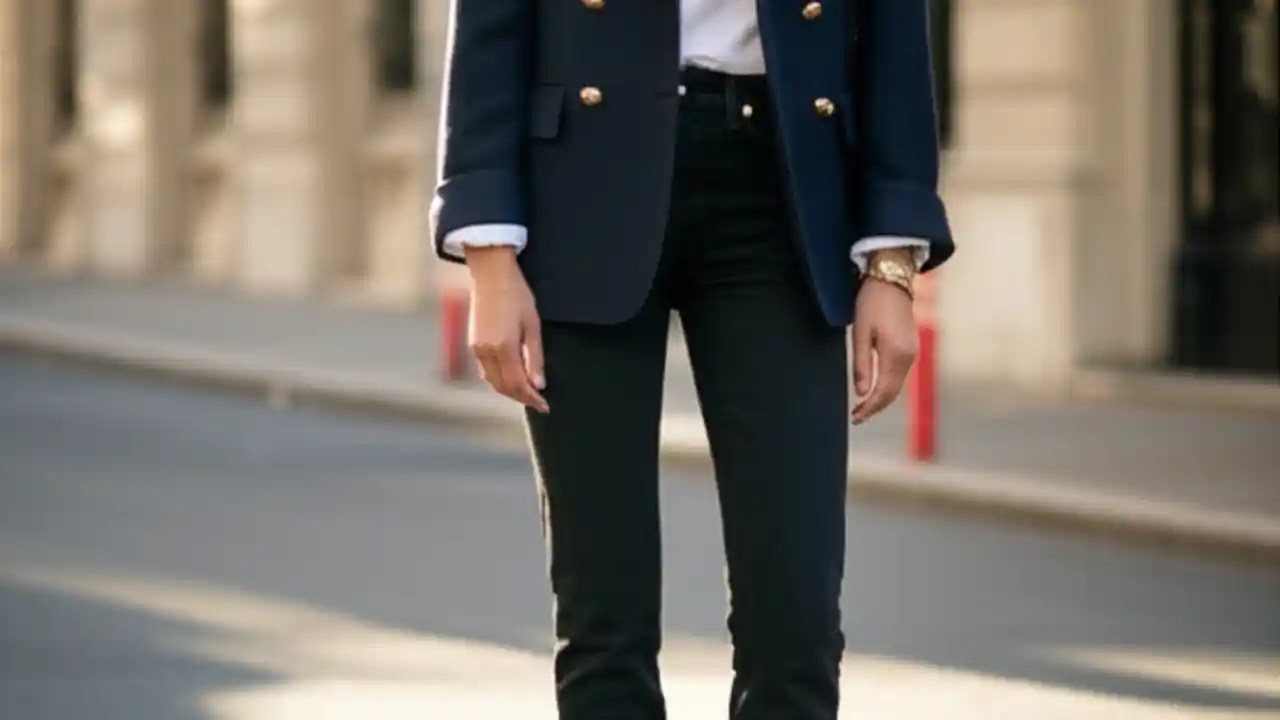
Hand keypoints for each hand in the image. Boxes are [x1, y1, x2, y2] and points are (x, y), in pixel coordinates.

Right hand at [464, 247, 548, 413]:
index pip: (518, 384)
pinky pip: (485, 371)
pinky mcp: (472, 344)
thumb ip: (535, 357)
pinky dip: (498, 380)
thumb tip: (539, 384)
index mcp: (503, 347)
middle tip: (538, 402)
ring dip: (509, 391)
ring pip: (492, 381)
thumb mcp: (532, 325)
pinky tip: (510, 378)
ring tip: (527, 393)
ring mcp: (476, 349)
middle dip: (521, 398)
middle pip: (503, 387)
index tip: (545, 406)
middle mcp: (486, 352)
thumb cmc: (517, 295)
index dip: (532, 398)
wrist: (491, 274)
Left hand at [851, 277, 917, 424]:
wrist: (891, 280)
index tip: (855, 417)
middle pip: (893, 393)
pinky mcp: (911, 348)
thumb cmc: (872, 303)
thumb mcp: (860, 333)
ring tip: (863, 407)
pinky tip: (876, 390)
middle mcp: (909, 357)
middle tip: (856, 417)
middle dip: (875, 408)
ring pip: (897, 386)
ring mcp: (912, 353)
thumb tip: (862, 393)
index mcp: (896, 355)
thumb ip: (862, 364)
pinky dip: (888, 387)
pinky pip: (900, 375)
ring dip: (882, 399)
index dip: (869, 408)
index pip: (883, 392)